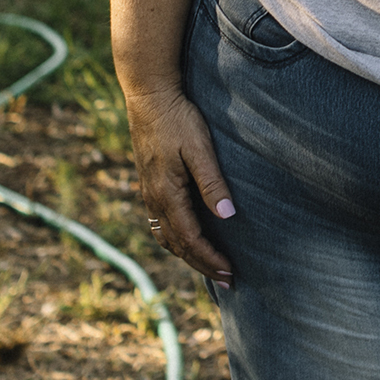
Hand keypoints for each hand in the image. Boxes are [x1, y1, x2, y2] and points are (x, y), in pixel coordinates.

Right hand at [125, 83, 237, 288]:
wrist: (149, 98)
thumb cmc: (178, 120)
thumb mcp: (199, 148)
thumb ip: (212, 182)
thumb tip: (228, 217)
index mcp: (167, 194)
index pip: (190, 239)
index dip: (210, 259)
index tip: (230, 272)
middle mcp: (154, 200)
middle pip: (177, 245)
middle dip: (202, 264)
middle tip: (227, 281)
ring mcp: (149, 194)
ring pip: (166, 237)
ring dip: (188, 255)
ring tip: (209, 266)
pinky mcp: (150, 185)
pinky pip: (160, 224)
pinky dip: (175, 239)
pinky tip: (187, 238)